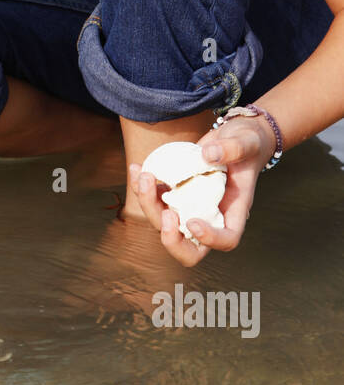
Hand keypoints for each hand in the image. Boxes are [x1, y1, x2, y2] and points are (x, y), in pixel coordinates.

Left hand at [127, 117, 276, 264]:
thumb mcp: (248, 141)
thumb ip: (234, 148)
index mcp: (233, 210)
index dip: (210, 239)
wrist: (231, 137)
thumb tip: (209, 154)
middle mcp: (209, 215)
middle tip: (167, 213)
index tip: (193, 222)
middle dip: (171, 239)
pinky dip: (141, 187)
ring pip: (163, 223)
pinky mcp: (173, 193)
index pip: (227, 240)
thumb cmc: (248, 143)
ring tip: (145, 175)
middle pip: (189, 247)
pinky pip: (153, 199)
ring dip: (148, 204)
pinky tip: (137, 168)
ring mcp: (189, 207)